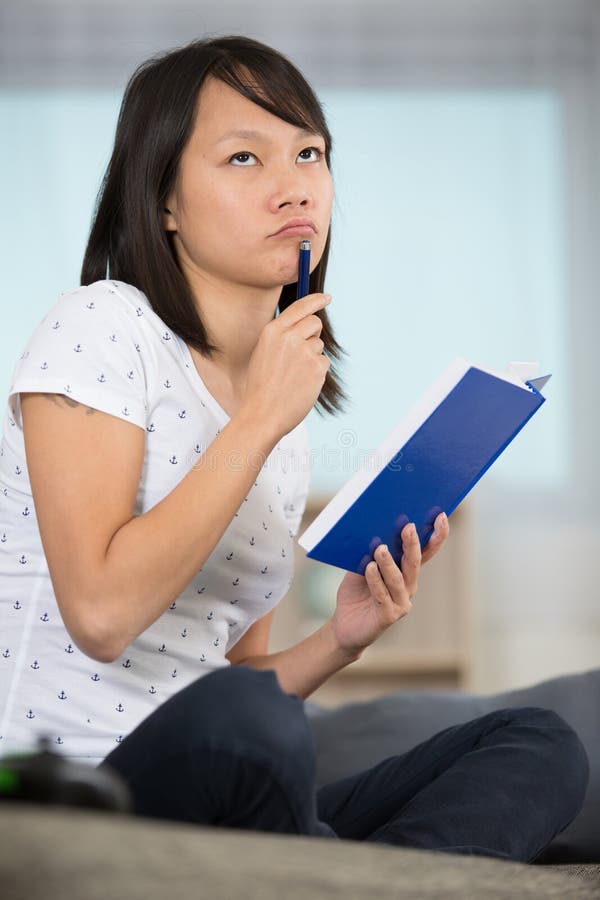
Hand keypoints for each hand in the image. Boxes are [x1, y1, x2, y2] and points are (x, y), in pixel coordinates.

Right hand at [240, 292, 331, 439]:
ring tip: (294, 376)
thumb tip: (306, 325)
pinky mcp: (317, 368)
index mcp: (272, 331)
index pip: (300, 307)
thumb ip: (282, 336)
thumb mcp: (264, 352)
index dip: (316, 300)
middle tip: (303, 352)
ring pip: (319, 345)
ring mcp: (304, 352)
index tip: (327, 298)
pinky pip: (324, 363)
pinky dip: (316, 373)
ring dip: (312, 357)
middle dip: (313, 333)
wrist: (262, 413)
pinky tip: (302, 384)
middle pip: (315, 323)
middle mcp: (289, 337)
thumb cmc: (261, 386)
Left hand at [329, 513, 449, 655]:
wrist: (344, 626)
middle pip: (414, 563)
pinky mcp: (388, 616)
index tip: (441, 516)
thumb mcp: (361, 568)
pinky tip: (369, 568)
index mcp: (406, 572)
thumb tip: (372, 530)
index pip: (425, 552)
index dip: (436, 536)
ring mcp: (400, 602)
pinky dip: (375, 580)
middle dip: (413, 544)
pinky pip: (382, 595)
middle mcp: (408, 587)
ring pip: (398, 579)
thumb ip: (369, 553)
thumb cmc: (355, 593)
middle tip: (408, 527)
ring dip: (389, 562)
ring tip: (380, 548)